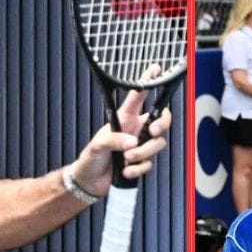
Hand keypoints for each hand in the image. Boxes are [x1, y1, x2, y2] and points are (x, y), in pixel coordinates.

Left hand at [68, 66, 175, 195]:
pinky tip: (125, 171)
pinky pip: (150, 163)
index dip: (147, 82)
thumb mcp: (98, 145)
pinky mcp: (141, 163)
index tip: (155, 69)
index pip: (138, 97)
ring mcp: (140, 146)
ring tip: (126, 160)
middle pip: (160, 120)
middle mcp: (135, 130)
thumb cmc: (91, 158)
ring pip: (157, 144)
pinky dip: (138, 169)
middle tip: (153, 131)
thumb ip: (114, 140)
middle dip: (162, 124)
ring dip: (143, 153)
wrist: (90, 182)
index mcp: (124, 119)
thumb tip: (132, 142)